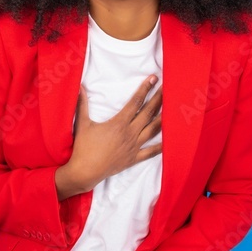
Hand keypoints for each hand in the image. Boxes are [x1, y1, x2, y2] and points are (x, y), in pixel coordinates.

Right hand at [54, 75, 162, 199]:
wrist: (85, 171)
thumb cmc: (83, 148)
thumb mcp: (82, 124)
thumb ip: (82, 104)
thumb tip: (79, 87)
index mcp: (119, 123)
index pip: (136, 102)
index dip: (145, 89)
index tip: (153, 78)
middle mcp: (130, 133)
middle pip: (148, 113)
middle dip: (159, 99)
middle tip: (168, 88)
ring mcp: (134, 146)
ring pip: (153, 129)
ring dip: (163, 117)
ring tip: (172, 108)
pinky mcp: (134, 158)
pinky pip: (151, 152)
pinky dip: (161, 146)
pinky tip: (170, 140)